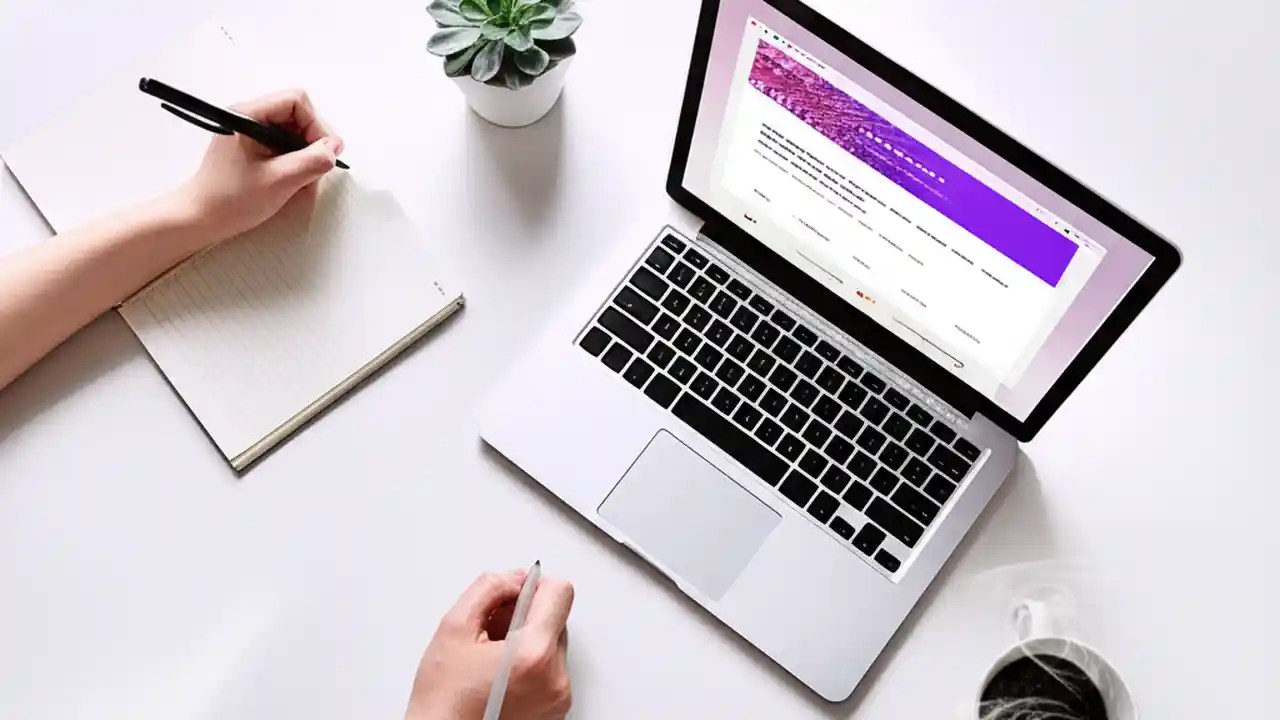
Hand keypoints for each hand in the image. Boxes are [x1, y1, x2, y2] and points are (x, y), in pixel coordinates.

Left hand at [174, 88, 343, 246]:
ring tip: (301, 179)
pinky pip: (283, 144)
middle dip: (312, 141)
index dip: (316, 125)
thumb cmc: (231, 200)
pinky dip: (294, 161)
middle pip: (297, 114)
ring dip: (305, 153)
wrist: (200, 218)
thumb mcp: (279, 181)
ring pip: (293, 130)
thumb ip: (311, 161)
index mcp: (248, 115)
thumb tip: (335, 148)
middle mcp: (249, 117)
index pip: (296, 101)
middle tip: (317, 168)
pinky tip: (291, 180)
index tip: (326, 152)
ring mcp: (250, 132)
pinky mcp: (252, 146)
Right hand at [405, 571, 574, 719]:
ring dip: (527, 642)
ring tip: (493, 660)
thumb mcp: (454, 627)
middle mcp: (556, 678)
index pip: (560, 591)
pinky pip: (552, 671)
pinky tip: (501, 677)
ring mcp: (559, 698)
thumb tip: (515, 578)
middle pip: (556, 619)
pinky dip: (531, 667)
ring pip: (553, 644)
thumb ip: (489, 588)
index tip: (512, 597)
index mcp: (534, 654)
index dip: (533, 587)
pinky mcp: (556, 711)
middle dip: (525, 618)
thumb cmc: (444, 701)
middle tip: (491, 635)